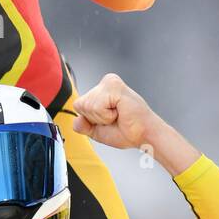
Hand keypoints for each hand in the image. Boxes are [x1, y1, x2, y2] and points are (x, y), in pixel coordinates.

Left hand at [74, 74, 201, 175]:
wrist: (143, 136)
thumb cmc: (126, 131)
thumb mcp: (97, 131)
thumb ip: (84, 125)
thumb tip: (76, 120)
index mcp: (101, 91)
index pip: (78, 106)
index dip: (91, 120)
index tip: (110, 120)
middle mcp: (104, 83)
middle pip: (80, 105)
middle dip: (95, 119)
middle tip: (115, 118)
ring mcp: (109, 82)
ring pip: (87, 105)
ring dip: (102, 117)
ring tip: (118, 115)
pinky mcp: (113, 85)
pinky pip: (96, 106)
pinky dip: (106, 115)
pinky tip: (120, 111)